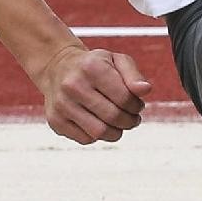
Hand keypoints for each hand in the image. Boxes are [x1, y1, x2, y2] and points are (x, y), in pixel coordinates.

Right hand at [33, 45, 151, 143]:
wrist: (57, 67)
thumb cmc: (93, 66)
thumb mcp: (115, 60)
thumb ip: (133, 75)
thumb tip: (145, 90)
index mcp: (91, 67)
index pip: (124, 98)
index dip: (136, 106)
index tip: (137, 105)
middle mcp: (73, 85)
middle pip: (113, 116)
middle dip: (130, 121)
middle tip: (132, 118)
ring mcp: (62, 105)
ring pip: (100, 132)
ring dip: (117, 132)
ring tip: (120, 124)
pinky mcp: (55, 121)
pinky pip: (86, 139)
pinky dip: (98, 135)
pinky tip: (100, 123)